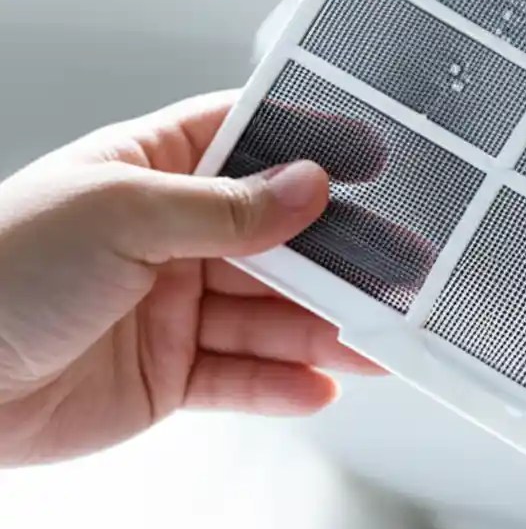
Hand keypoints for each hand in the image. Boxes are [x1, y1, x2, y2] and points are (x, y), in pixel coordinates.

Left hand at [0, 92, 385, 465]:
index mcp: (151, 171)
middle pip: (278, 240)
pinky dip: (282, 384)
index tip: (377, 158)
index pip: (250, 143)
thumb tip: (308, 186)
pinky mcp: (167, 373)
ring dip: (325, 329)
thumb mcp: (121, 215)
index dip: (313, 147)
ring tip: (375, 342)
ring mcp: (172, 305)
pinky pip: (240, 376)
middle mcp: (170, 235)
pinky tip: (320, 385)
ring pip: (271, 314)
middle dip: (340, 258)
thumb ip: (226, 208)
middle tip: (401, 269)